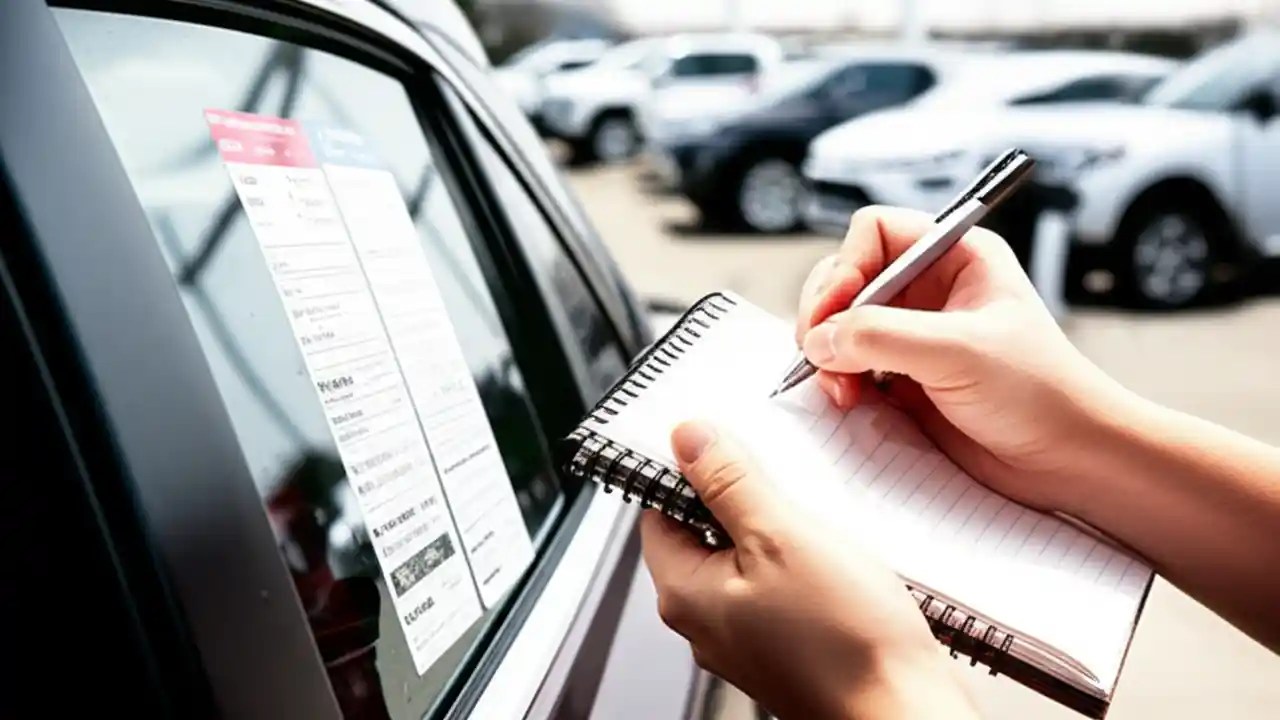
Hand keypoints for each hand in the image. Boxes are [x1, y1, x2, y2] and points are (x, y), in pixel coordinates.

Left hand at [641, 421, 976, 719]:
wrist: (904, 711)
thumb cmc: (846, 644)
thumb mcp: (781, 534)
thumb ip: (728, 482)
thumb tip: (688, 438)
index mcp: (685, 594)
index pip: (658, 511)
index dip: (689, 471)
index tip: (725, 443)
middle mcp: (706, 622)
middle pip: (702, 533)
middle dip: (739, 497)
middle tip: (780, 475)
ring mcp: (746, 638)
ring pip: (745, 559)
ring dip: (775, 529)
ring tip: (814, 515)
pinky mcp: (785, 646)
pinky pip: (777, 586)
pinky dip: (798, 562)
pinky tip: (832, 553)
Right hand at [795, 206, 1130, 515]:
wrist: (1066, 460)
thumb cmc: (1039, 394)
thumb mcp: (957, 352)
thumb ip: (881, 337)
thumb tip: (819, 339)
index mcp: (955, 258)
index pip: (874, 233)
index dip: (847, 266)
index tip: (835, 312)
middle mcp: (930, 289)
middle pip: (848, 277)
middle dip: (827, 314)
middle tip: (821, 352)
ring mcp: (913, 335)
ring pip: (841, 325)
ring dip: (828, 353)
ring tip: (841, 388)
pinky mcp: (904, 379)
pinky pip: (849, 366)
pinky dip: (837, 380)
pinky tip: (849, 401)